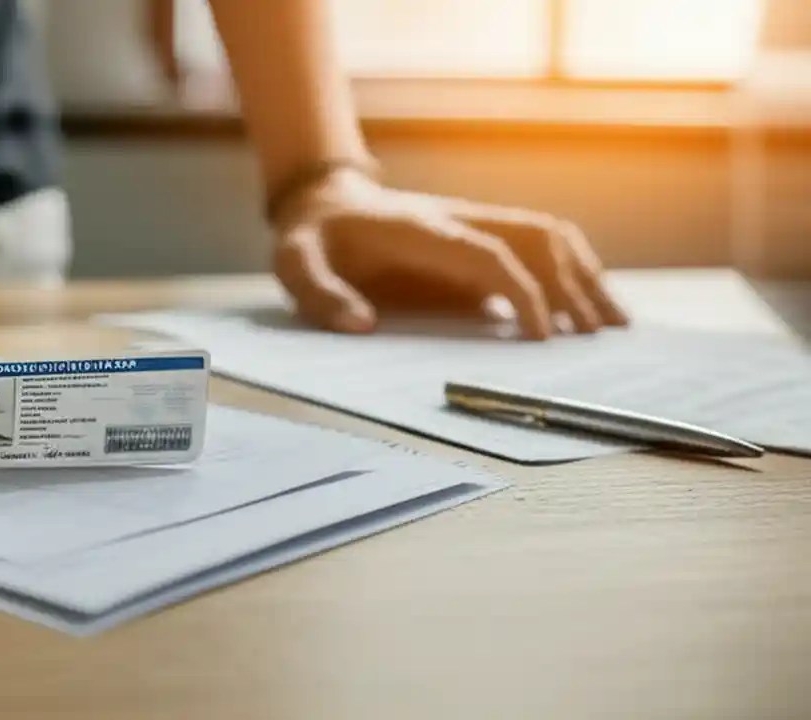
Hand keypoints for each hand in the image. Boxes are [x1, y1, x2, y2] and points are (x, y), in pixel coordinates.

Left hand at [269, 167, 628, 338]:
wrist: (323, 202)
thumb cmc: (313, 240)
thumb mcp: (295, 264)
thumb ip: (321, 294)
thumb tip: (364, 326)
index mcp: (421, 230)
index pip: (489, 256)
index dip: (521, 292)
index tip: (542, 338)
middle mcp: (458, 221)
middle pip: (536, 239)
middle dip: (573, 284)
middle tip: (601, 337)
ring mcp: (473, 227)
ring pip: (547, 237)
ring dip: (584, 275)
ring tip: (616, 324)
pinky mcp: (477, 242)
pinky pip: (536, 250)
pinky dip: (571, 273)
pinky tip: (588, 310)